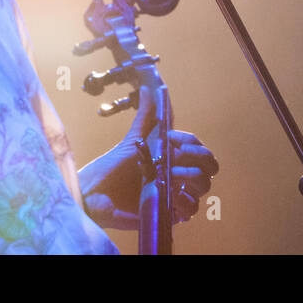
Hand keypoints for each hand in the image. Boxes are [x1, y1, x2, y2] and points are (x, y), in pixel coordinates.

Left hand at [78, 86, 218, 229]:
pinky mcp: (169, 213)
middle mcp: (176, 175)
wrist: (95, 195)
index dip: (192, 143)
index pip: (198, 147)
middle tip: (178, 158)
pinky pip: (191, 209)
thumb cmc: (112, 167)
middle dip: (200, 159)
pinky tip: (171, 196)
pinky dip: (186, 201)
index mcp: (171, 157)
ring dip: (191, 178)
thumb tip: (149, 89)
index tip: (173, 140)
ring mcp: (175, 194)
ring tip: (171, 176)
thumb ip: (146, 117)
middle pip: (208, 166)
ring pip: (203, 186)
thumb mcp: (133, 140)